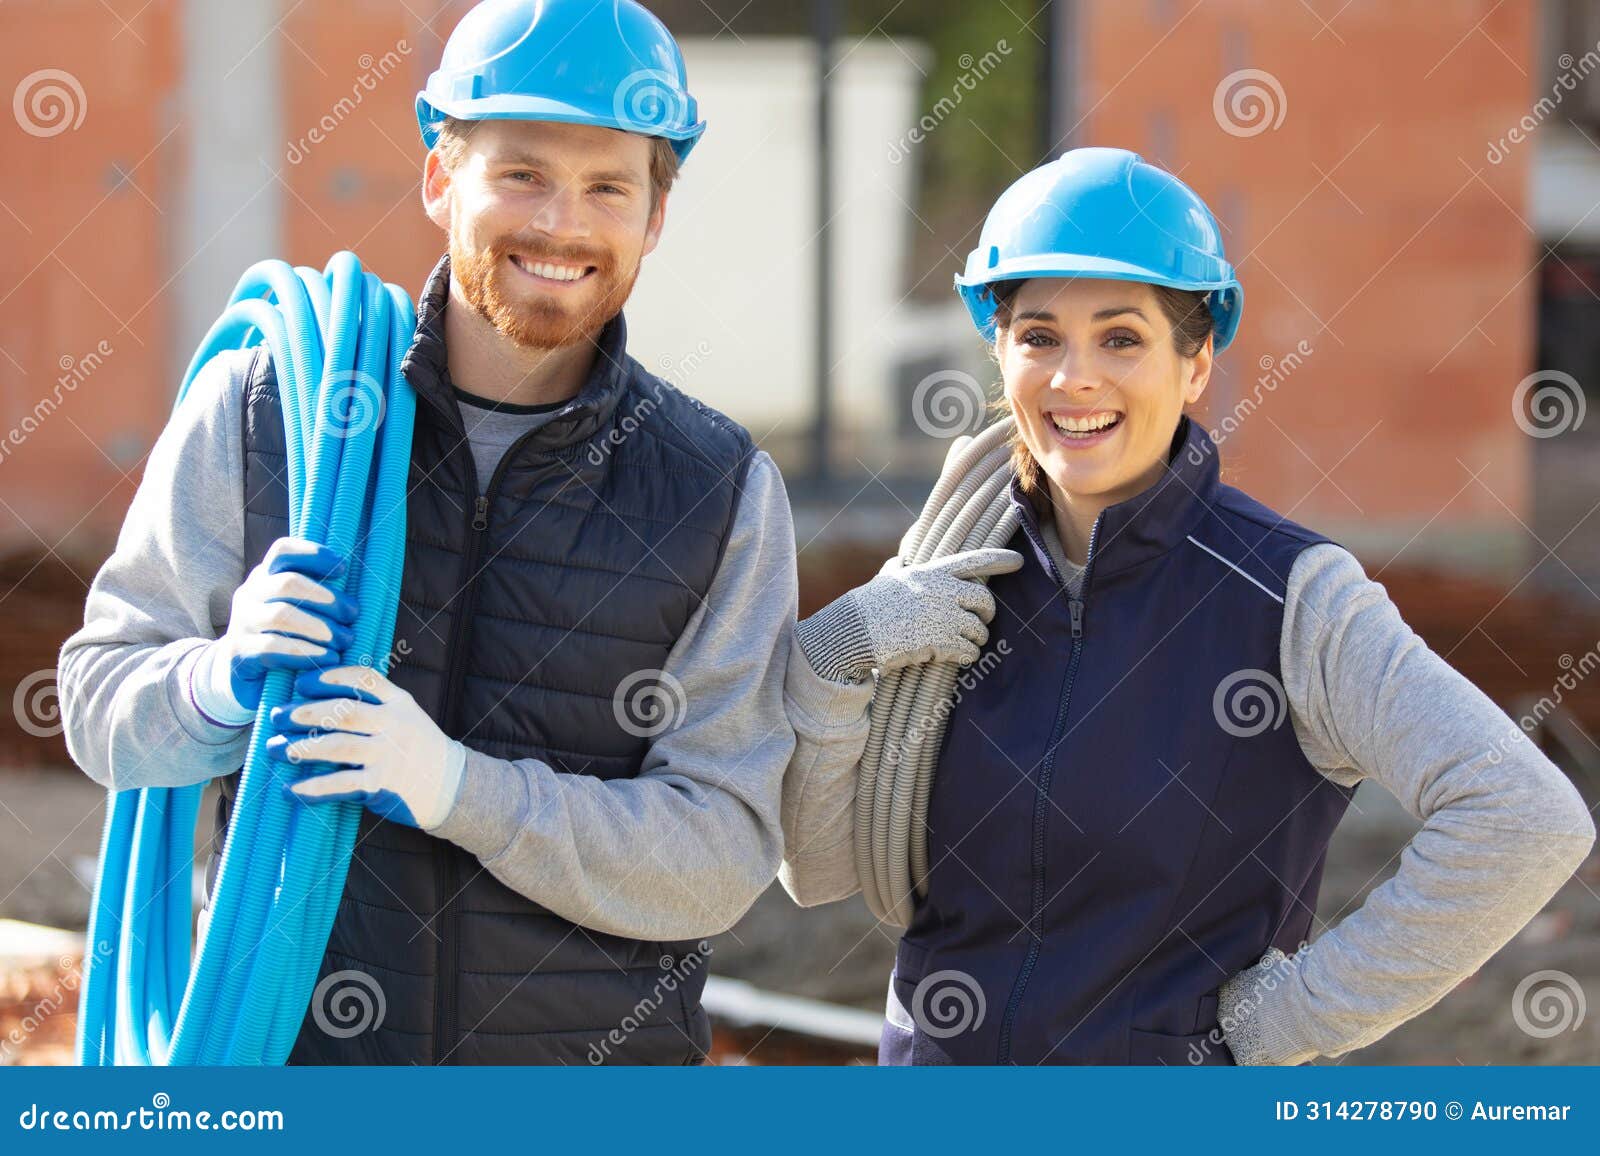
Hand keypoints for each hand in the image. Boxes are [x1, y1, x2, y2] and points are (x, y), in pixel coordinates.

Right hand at [189, 537, 359, 726]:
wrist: (241, 675)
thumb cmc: (286, 638)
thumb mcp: (300, 610)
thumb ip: (320, 595)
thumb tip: (361, 586)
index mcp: (266, 577)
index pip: (283, 551)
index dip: (314, 554)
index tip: (343, 567)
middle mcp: (250, 595)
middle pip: (288, 583)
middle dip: (328, 598)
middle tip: (353, 615)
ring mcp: (241, 623)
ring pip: (281, 615)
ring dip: (320, 628)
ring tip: (344, 641)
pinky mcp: (238, 653)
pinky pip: (272, 647)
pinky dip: (305, 652)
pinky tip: (328, 659)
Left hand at [268, 665, 464, 830]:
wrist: (451, 786)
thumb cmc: (419, 748)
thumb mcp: (406, 716)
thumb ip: (375, 704)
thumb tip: (322, 699)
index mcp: (399, 702)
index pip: (363, 679)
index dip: (329, 677)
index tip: (302, 681)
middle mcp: (394, 725)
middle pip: (344, 712)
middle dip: (305, 712)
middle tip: (277, 715)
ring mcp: (388, 755)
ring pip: (337, 746)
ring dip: (301, 747)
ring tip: (275, 748)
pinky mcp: (382, 785)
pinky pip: (341, 784)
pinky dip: (312, 788)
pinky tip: (289, 790)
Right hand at [794, 547, 1023, 682]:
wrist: (854, 630)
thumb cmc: (869, 605)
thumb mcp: (887, 579)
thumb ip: (900, 569)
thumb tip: (899, 559)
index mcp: (932, 572)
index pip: (974, 561)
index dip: (999, 560)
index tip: (1018, 561)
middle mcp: (941, 591)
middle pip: (985, 601)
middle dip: (987, 615)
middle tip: (980, 623)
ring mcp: (942, 616)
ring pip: (979, 631)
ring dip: (974, 640)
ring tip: (958, 643)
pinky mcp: (939, 641)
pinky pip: (969, 651)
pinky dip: (966, 656)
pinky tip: (953, 656)